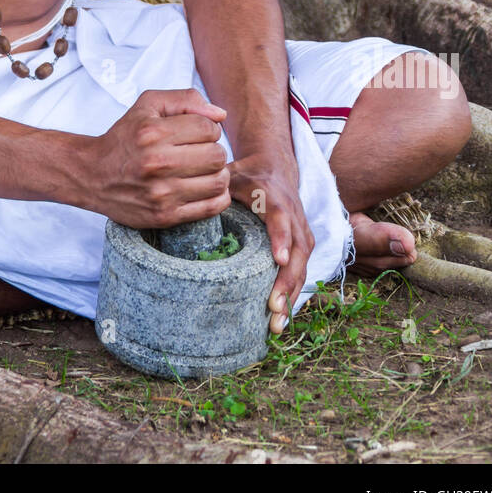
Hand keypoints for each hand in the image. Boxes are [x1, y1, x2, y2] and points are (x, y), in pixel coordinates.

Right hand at [86, 88, 231, 228]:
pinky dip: (218, 197)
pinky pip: (211, 208)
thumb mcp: (147, 105)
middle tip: (201, 152)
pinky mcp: (165, 216)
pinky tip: (206, 188)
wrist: (92, 175)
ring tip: (204, 170)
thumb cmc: (125, 137)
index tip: (197, 134)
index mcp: (153, 133)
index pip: (208, 129)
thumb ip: (185, 100)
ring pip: (218, 182)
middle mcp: (157, 163)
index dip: (209, 129)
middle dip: (215, 150)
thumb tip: (221, 115)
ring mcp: (161, 193)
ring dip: (218, 174)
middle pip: (216, 156)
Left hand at [227, 151, 313, 334]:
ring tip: (276, 324)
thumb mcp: (231, 174)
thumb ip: (214, 188)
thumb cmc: (247, 175)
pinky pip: (301, 271)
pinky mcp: (302, 245)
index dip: (280, 237)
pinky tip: (281, 318)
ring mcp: (301, 232)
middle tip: (274, 308)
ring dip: (291, 295)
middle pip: (297, 250)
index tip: (277, 259)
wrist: (274, 168)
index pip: (280, 217)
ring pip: (302, 265)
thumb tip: (189, 205)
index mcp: (273, 198)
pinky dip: (293, 294)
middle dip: (287, 280)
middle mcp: (293, 216)